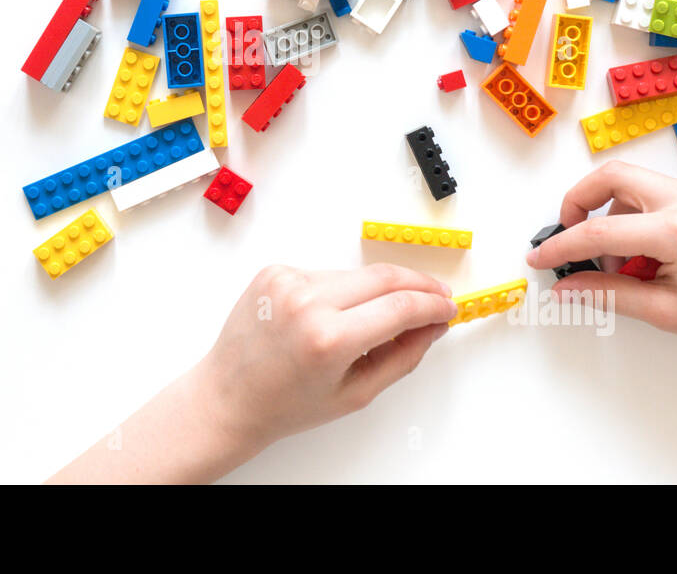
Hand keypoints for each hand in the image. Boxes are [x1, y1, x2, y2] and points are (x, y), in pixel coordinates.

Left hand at [190, 264, 458, 453]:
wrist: (228, 396)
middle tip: (437, 296)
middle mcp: (306, 301)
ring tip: (370, 322)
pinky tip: (329, 315)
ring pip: (355, 274)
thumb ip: (402, 356)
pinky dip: (339, 290)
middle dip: (418, 284)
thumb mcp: (356, 393)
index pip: (401, 307)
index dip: (433, 305)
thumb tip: (432, 325)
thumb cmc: (285, 404)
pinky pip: (325, 273)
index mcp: (328, 338)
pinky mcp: (274, 271)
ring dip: (376, 290)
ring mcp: (287, 281)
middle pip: (383, 277)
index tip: (448, 307)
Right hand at [526, 161, 676, 359]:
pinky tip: (646, 257)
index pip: (600, 230)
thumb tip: (568, 286)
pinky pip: (657, 195)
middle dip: (579, 203)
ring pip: (633, 185)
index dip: (563, 245)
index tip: (541, 257)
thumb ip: (608, 293)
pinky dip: (639, 219)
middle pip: (611, 177)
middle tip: (569, 236)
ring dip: (613, 218)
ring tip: (623, 267)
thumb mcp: (664, 310)